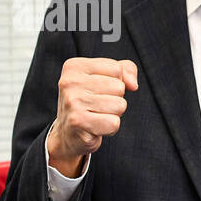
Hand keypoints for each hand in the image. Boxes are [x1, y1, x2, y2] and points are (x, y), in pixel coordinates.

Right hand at [49, 58, 137, 174]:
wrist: (68, 133)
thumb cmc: (90, 101)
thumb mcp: (106, 77)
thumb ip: (126, 69)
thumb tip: (133, 85)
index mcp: (74, 66)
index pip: (117, 69)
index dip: (116, 82)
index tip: (98, 91)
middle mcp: (70, 82)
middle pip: (119, 87)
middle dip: (115, 99)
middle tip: (97, 106)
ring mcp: (72, 101)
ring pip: (119, 105)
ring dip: (113, 114)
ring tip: (96, 116)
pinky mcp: (77, 121)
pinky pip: (114, 123)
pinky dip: (110, 128)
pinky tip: (95, 127)